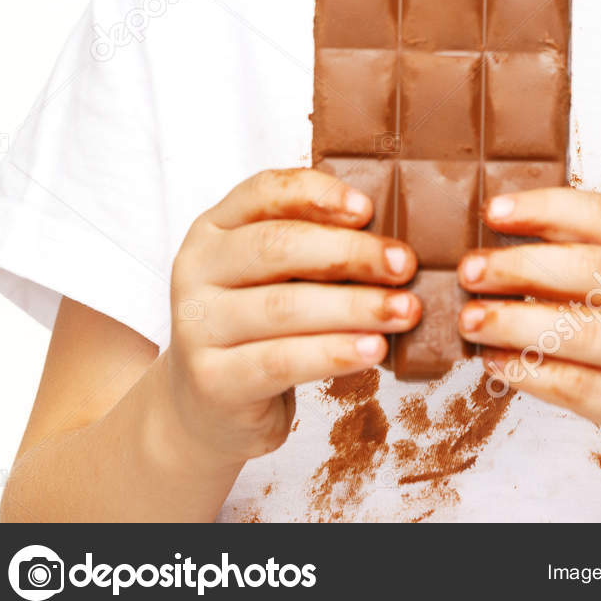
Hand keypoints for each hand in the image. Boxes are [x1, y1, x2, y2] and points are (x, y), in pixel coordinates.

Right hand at [162, 167, 419, 464]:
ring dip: (355, 306)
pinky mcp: (212, 381)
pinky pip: (281, 361)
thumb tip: (391, 240)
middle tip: (404, 265)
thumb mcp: (273, 276)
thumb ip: (313, 247)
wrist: (209, 408)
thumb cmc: (258, 327)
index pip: (263, 192)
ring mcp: (197, 326)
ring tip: (404, 311)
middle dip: (350, 253)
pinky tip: (374, 349)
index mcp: (213, 228)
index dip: (317, 194)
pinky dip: (334, 352)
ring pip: (284, 306)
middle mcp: (196, 269)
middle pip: (277, 247)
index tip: (368, 209)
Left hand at [456, 187, 600, 481]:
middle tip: (469, 269)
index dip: (544, 208)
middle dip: (516, 266)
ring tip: (470, 318)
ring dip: (511, 322)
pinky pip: (576, 388)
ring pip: (576, 332)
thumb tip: (514, 230)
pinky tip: (497, 362)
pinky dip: (528, 372)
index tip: (494, 212)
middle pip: (586, 271)